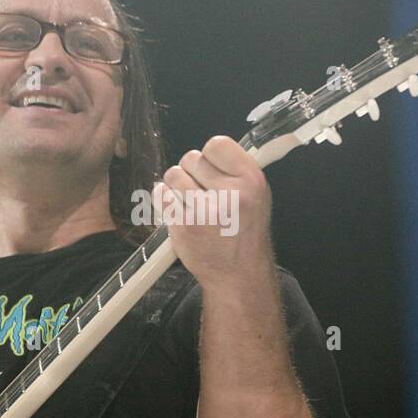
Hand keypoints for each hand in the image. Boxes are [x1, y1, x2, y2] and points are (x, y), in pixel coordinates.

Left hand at [156, 135, 274, 291]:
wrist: (237, 273)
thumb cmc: (243, 231)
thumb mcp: (255, 195)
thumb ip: (234, 171)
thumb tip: (206, 151)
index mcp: (252, 180)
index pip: (216, 144)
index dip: (208, 156)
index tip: (210, 171)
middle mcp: (232, 193)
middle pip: (191, 158)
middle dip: (191, 172)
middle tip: (201, 193)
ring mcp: (206, 210)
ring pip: (173, 174)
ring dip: (176, 186)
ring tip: (190, 202)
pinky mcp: (185, 225)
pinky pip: (161, 195)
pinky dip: (165, 200)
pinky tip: (178, 210)